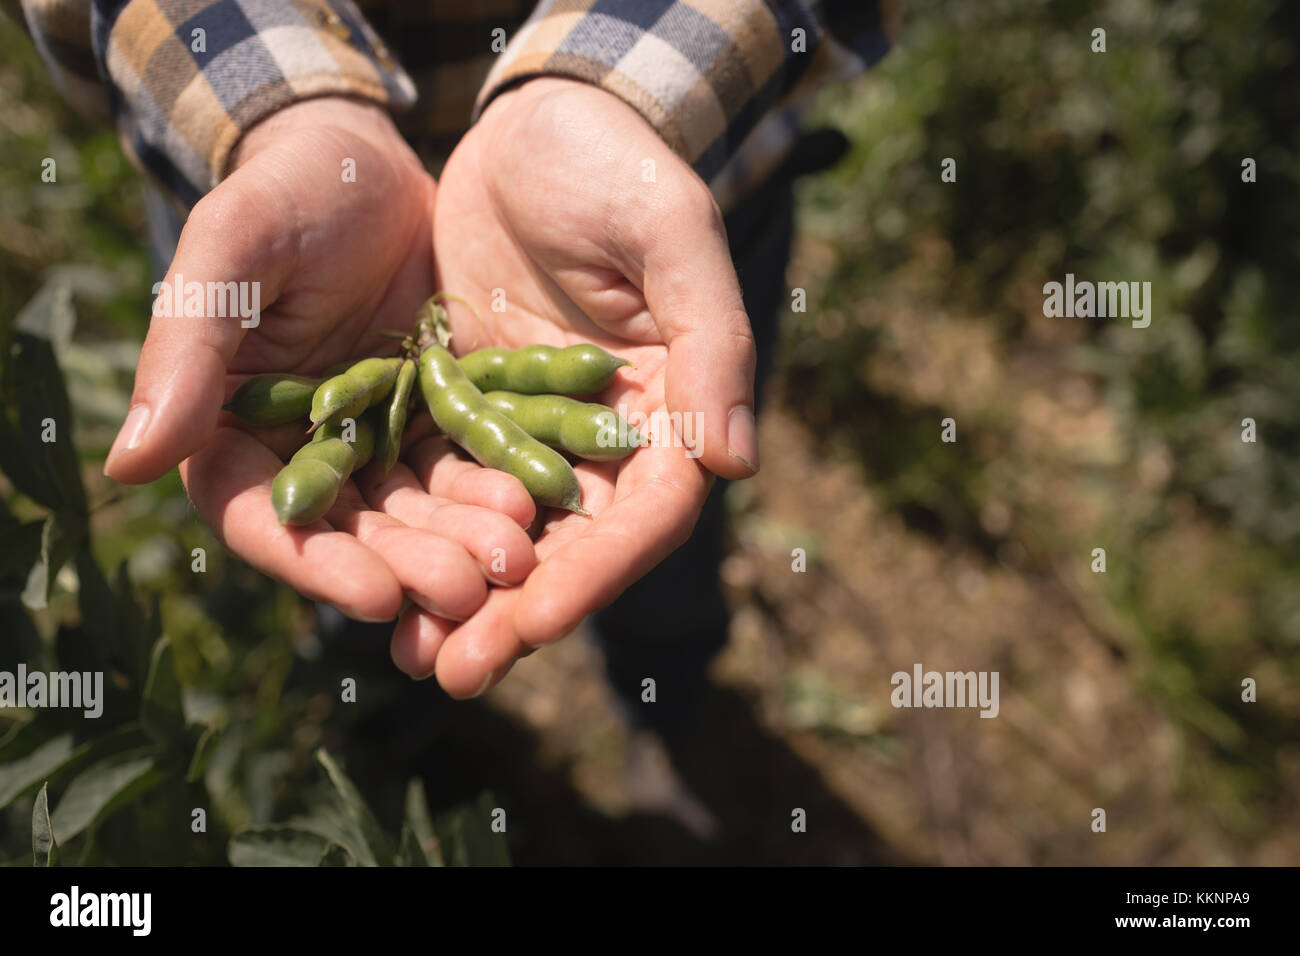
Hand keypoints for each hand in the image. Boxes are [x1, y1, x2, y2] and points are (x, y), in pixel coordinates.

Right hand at [106, 98, 536, 633]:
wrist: (368, 160)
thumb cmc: (283, 194)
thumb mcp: (231, 254)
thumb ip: (187, 353)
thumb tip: (126, 467)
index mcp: (233, 425)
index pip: (263, 515)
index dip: (313, 562)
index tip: (372, 594)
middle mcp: (305, 446)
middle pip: (352, 528)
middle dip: (409, 563)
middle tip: (467, 590)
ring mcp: (377, 437)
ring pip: (417, 507)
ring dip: (462, 539)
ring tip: (513, 556)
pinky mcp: (436, 417)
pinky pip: (467, 464)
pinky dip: (495, 489)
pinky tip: (536, 507)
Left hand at [370, 78, 757, 695]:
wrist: (537, 123)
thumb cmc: (618, 166)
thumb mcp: (673, 236)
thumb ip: (712, 340)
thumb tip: (735, 461)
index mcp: (669, 408)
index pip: (640, 514)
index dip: (591, 575)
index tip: (533, 625)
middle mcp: (605, 435)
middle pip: (569, 545)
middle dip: (514, 612)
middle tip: (456, 672)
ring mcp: (534, 428)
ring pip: (503, 531)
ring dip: (460, 595)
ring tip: (410, 654)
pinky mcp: (471, 408)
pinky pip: (444, 484)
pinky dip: (416, 534)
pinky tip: (376, 579)